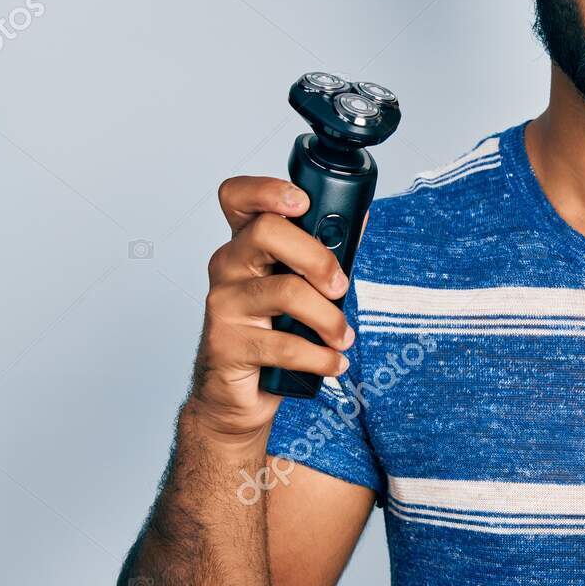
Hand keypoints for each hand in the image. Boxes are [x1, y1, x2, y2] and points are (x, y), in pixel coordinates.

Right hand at [185, 176, 355, 446]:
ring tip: (343, 337)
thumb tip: (360, 219)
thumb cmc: (273, 334)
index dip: (267, 190)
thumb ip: (323, 255)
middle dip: (318, 257)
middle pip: (267, 231)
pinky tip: (332, 363)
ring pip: (285, 291)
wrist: (237, 396)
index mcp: (247, 245)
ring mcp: (223, 303)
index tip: (302, 202)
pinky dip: (320, 358)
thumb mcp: (300, 287)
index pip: (237, 197)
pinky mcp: (226, 343)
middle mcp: (228, 266)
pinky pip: (284, 344)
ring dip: (329, 318)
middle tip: (341, 286)